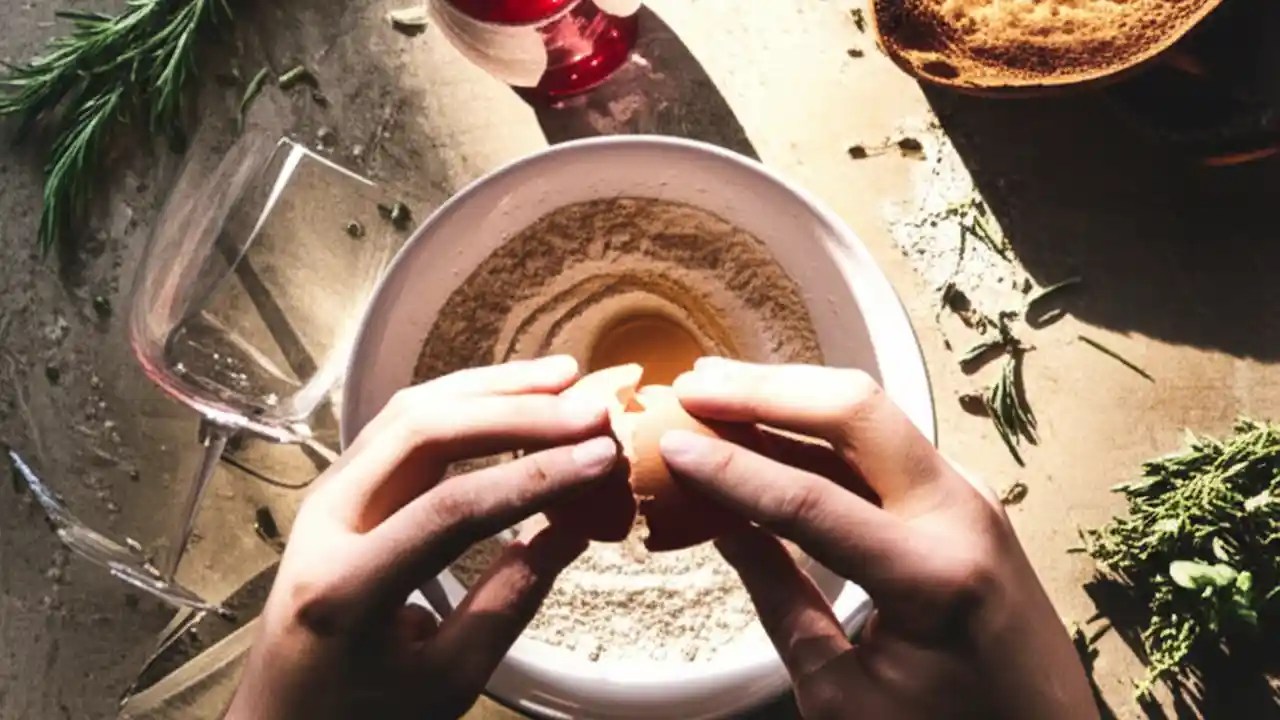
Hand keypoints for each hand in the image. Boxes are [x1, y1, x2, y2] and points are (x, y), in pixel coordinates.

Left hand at [226, 357, 617, 719]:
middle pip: (420, 432)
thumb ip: (509, 600)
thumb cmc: (361, 716)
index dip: (534, 477)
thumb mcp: (446, 680)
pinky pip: (401, 426)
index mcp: (346, 589)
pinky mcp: (339, 488)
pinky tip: (510, 395)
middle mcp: (324, 524)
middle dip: (514, 411)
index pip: (451, 509)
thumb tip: (573, 526)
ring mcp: (325, 497)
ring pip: (408, 412)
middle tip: (588, 407)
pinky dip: (463, 402)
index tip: (602, 457)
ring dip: (489, 389)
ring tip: (562, 378)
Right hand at [660, 359, 1096, 719]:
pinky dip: (823, 430)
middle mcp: (962, 515)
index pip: (810, 499)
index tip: (671, 442)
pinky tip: (773, 427)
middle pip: (856, 412)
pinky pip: (887, 447)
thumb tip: (726, 528)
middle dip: (768, 390)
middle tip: (696, 385)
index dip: (731, 468)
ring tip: (721, 390)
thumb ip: (783, 603)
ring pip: (874, 416)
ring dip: (794, 397)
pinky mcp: (966, 504)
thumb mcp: (845, 697)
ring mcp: (971, 501)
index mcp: (933, 576)